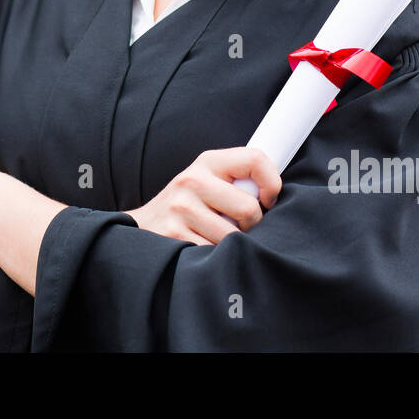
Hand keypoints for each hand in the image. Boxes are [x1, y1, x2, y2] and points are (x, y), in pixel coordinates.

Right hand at [125, 148, 280, 244]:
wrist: (142, 226)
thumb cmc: (189, 205)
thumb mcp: (210, 180)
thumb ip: (240, 181)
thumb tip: (276, 196)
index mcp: (207, 162)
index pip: (255, 159)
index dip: (272, 184)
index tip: (268, 201)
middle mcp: (191, 181)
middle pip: (249, 209)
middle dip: (251, 226)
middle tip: (238, 227)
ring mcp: (181, 209)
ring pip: (234, 238)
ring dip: (232, 246)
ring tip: (216, 238)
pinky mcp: (174, 237)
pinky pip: (214, 255)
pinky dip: (215, 259)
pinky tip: (204, 250)